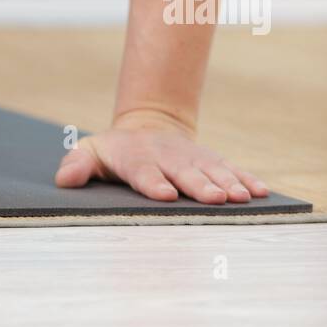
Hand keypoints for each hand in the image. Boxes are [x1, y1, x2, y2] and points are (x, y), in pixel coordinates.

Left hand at [54, 111, 269, 203]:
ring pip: (213, 171)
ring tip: (243, 198)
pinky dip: (247, 179)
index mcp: (137, 158)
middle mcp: (168, 158)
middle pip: (185, 173)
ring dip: (228, 184)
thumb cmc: (115, 151)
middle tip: (215, 199)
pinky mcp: (212, 161)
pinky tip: (262, 192)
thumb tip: (65, 178)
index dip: (154, 183)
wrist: (149, 127)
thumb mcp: (91, 151)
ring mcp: (193, 159)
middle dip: (200, 186)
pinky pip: (232, 169)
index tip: (165, 195)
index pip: (144, 172)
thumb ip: (77, 164)